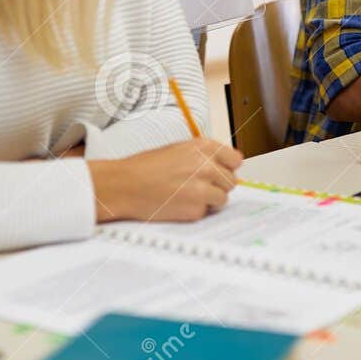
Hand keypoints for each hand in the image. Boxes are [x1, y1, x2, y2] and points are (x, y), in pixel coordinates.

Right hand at [87, 138, 242, 222]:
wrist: (125, 185)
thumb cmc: (145, 167)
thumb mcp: (178, 149)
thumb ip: (203, 156)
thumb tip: (224, 167)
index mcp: (203, 147)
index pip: (235, 160)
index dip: (228, 168)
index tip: (221, 172)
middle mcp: (207, 166)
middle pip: (231, 181)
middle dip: (218, 186)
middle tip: (198, 187)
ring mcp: (203, 188)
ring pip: (223, 198)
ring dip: (210, 200)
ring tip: (188, 196)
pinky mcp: (196, 209)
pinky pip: (206, 212)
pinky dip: (195, 211)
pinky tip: (178, 204)